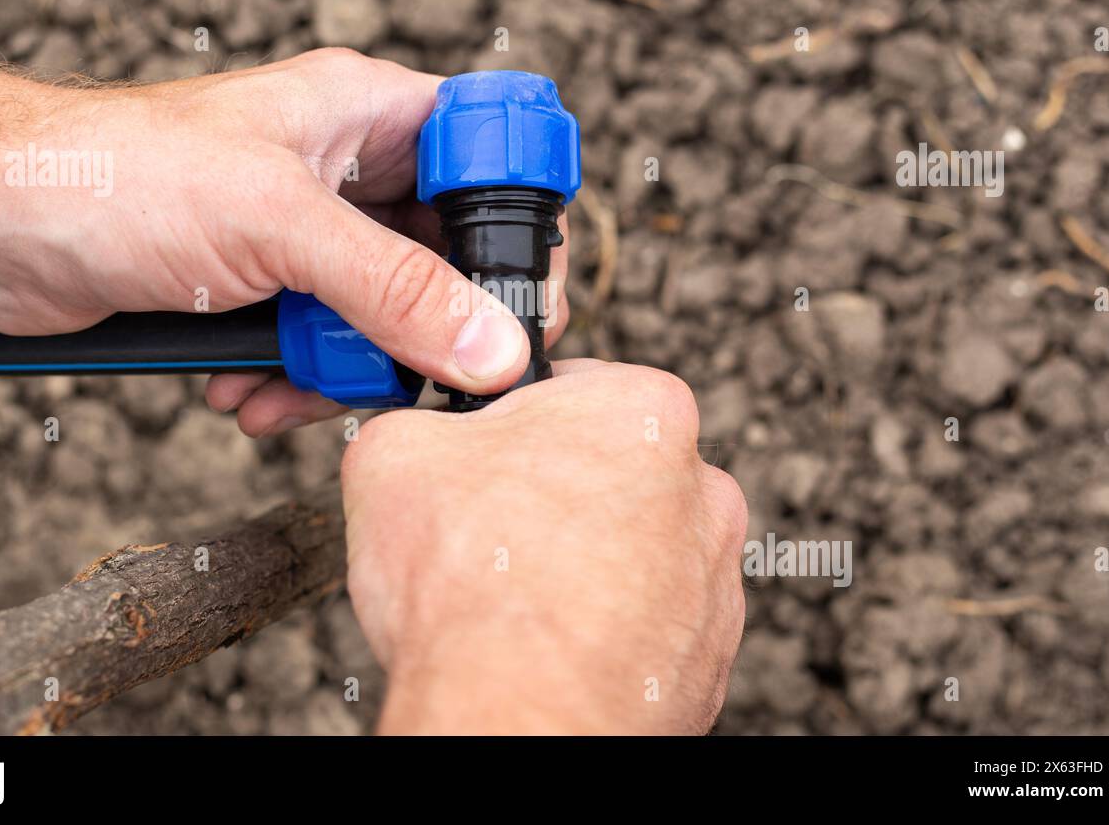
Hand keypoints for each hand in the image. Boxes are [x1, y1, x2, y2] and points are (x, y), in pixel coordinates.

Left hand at [0, 23, 568, 433]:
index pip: (489, 154)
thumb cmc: (124, 175)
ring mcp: (306, 233)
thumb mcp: (281, 227)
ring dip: (342, 370)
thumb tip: (491, 347)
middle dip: (420, 327)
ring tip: (289, 391)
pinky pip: (319, 347)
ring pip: (380, 317)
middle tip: (409, 372)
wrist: (1, 224)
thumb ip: (395, 291)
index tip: (518, 302)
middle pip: (443, 256)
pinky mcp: (266, 287)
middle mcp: (347, 170)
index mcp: (367, 112)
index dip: (517, 224)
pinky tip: (244, 397)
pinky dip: (292, 384)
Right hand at [340, 360, 747, 734]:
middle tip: (494, 531)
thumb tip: (423, 434)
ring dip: (587, 562)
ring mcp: (714, 575)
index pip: (571, 390)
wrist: (517, 719)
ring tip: (520, 597)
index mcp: (642, 408)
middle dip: (557, 492)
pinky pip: (650, 620)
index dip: (513, 424)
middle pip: (610, 469)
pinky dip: (609, 627)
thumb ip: (422, 419)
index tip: (485, 459)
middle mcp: (701, 485)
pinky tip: (555, 642)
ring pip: (633, 547)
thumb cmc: (471, 586)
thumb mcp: (393, 453)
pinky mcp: (710, 654)